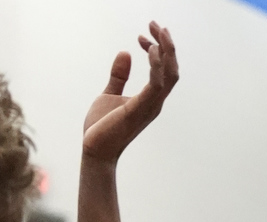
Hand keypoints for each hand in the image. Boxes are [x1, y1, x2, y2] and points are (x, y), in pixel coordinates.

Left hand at [83, 22, 178, 163]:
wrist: (93, 151)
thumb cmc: (101, 128)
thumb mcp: (109, 95)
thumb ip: (119, 76)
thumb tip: (125, 52)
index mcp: (150, 98)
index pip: (163, 68)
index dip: (157, 49)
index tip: (141, 37)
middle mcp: (155, 101)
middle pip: (172, 67)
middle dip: (166, 44)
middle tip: (154, 24)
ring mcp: (150, 105)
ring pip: (170, 73)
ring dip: (165, 50)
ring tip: (157, 31)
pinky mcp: (140, 109)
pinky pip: (156, 84)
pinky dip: (156, 65)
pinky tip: (151, 49)